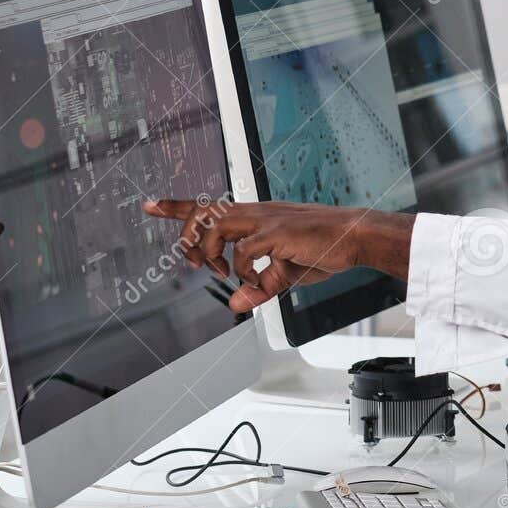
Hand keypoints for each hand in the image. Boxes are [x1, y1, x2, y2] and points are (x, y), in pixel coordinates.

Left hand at [142, 199, 412, 313]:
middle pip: (204, 212)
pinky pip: (244, 251)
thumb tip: (235, 303)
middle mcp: (256, 213)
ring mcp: (265, 220)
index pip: (209, 206)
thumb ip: (258, 287)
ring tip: (218, 270)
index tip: (151, 205)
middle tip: (187, 260)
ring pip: (216, 225)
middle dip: (186, 234)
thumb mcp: (285, 273)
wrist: (355, 237)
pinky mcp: (276, 233)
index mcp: (256, 216)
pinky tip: (254, 281)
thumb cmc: (325, 248)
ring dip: (208, 251)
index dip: (178, 206)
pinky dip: (242, 270)